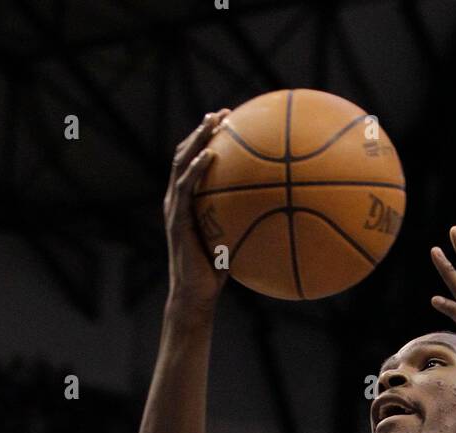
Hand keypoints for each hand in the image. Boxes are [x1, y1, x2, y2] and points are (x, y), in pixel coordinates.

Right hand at [164, 110, 231, 308]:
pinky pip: (186, 188)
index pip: (195, 162)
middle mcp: (177, 199)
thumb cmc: (217, 274)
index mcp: (188, 202)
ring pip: (182, 163)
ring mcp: (174, 208)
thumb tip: (281, 214)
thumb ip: (246, 223)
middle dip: (203, 131)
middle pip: (186, 154)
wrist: (195, 295)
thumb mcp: (234, 242)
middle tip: (223, 113)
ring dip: (198, 140)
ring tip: (214, 123)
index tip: (229, 122)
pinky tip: (211, 155)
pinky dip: (196, 169)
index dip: (208, 140)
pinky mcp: (176, 220)